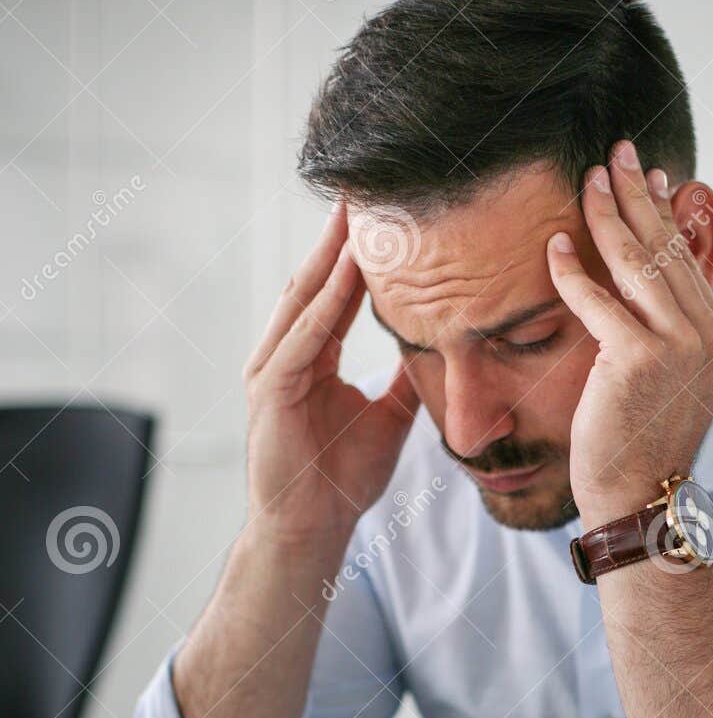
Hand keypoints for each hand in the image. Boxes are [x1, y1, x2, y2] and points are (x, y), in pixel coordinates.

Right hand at [242, 200, 419, 554]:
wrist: (311, 529)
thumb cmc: (341, 480)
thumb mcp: (388, 418)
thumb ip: (404, 381)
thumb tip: (437, 349)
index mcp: (310, 357)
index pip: (335, 293)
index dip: (357, 253)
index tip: (385, 214)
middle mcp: (286, 354)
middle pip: (315, 282)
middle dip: (337, 237)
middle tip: (365, 188)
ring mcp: (273, 369)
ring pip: (305, 300)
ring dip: (329, 255)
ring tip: (355, 214)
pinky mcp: (270, 390)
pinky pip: (301, 336)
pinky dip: (324, 303)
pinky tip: (344, 273)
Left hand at [547, 141, 712, 523]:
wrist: (640, 496)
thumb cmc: (642, 441)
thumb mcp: (668, 378)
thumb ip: (665, 327)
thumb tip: (643, 275)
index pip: (688, 259)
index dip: (665, 212)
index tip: (650, 176)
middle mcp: (707, 334)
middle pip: (666, 248)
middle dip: (638, 194)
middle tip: (617, 152)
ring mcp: (677, 345)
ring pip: (636, 262)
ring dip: (608, 214)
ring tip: (588, 179)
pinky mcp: (638, 357)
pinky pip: (598, 300)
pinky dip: (572, 271)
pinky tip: (553, 247)